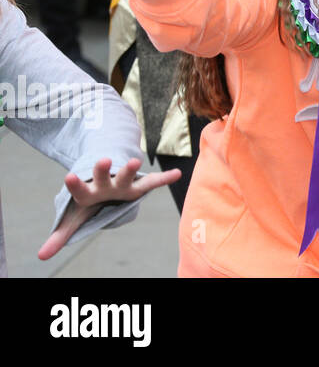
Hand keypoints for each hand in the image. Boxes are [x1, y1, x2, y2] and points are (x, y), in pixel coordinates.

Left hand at [37, 157, 181, 259]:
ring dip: (131, 169)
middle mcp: (106, 183)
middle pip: (104, 176)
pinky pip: (154, 182)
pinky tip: (177, 173)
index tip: (68, 175)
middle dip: (104, 169)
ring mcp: (123, 182)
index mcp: (89, 192)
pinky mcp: (140, 185)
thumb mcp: (76, 216)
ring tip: (136, 161)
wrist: (106, 176)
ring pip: (127, 175)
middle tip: (103, 161)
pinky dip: (164, 178)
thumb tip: (41, 257)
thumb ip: (62, 234)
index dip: (75, 183)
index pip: (79, 188)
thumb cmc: (91, 200)